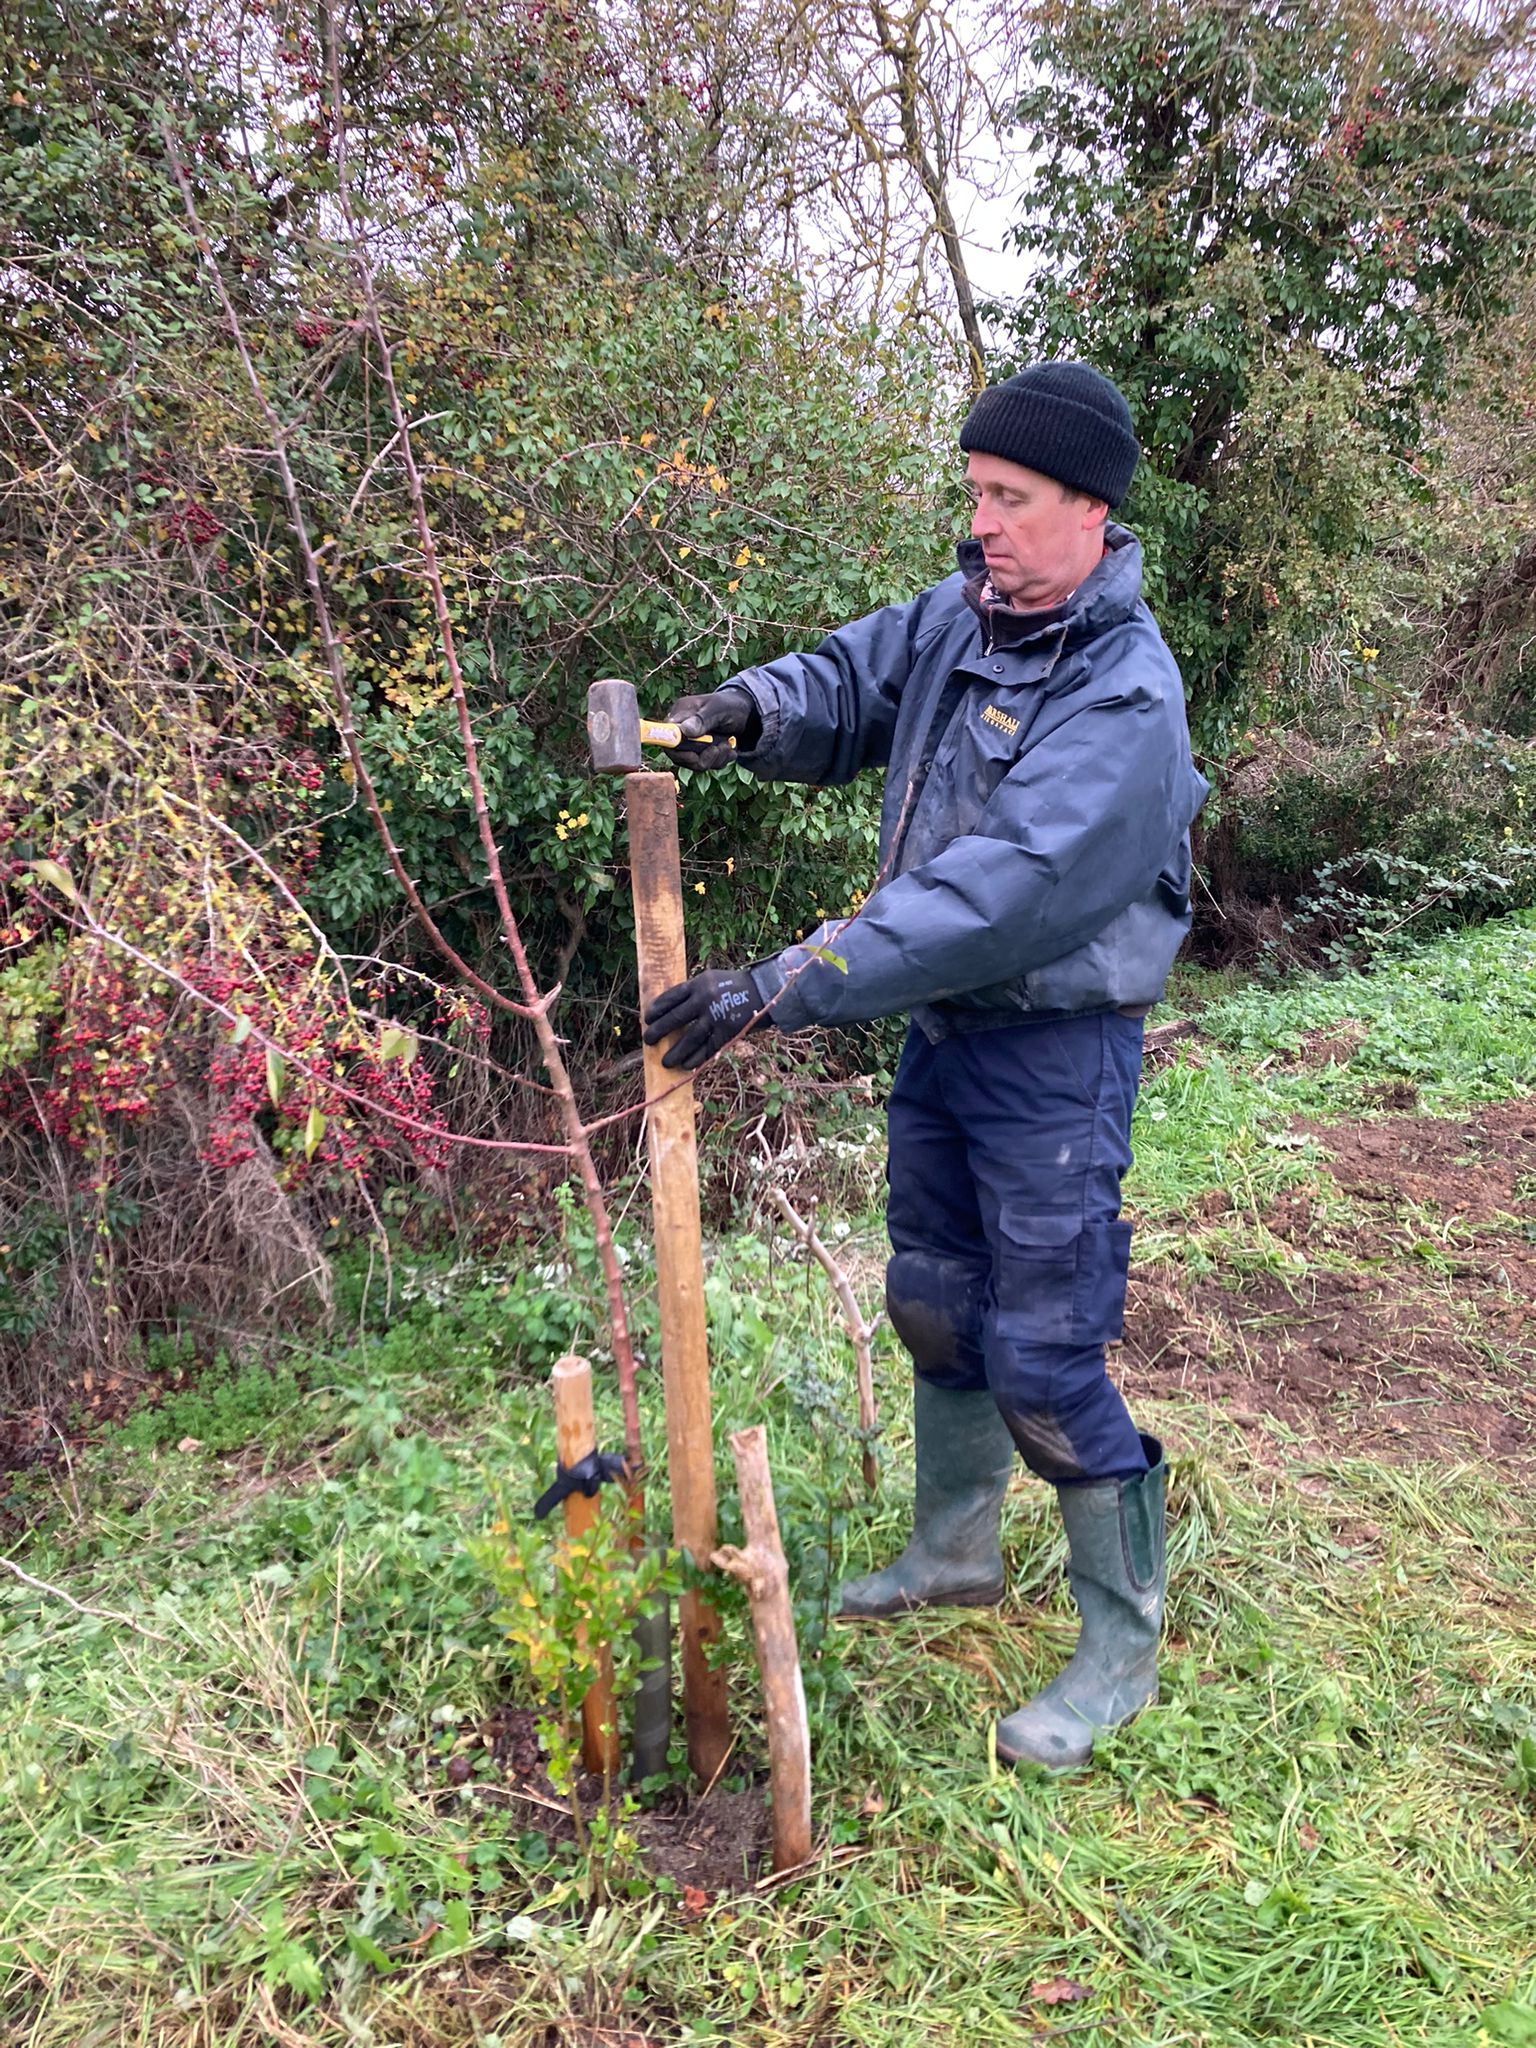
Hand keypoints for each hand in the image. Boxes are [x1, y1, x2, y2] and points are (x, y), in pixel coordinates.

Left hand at [643, 968, 771, 1068]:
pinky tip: (686, 1065)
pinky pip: (708, 1048)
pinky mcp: (727, 1031)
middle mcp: (705, 999)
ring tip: (665, 1061)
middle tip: (648, 1040)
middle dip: (659, 1031)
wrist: (764, 991)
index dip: (657, 1010)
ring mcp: (716, 1016)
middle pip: (675, 1018)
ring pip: (690, 1038)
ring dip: (675, 1052)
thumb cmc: (734, 986)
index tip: (648, 1019)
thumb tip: (667, 1012)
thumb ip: (693, 992)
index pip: (671, 997)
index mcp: (699, 983)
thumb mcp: (711, 980)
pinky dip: (696, 1058)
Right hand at [663, 686, 758, 768]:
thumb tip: (684, 731)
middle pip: (678, 755)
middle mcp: (682, 730)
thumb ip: (701, 720)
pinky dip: (719, 761)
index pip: (666, 737)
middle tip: (718, 749)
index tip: (694, 756)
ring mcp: (692, 743)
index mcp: (680, 714)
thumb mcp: (718, 709)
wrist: (748, 714)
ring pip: (694, 764)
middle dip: (700, 758)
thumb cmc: (731, 705)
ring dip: (714, 759)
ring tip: (728, 745)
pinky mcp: (702, 752)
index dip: (676, 750)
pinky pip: (706, 765)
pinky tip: (730, 750)